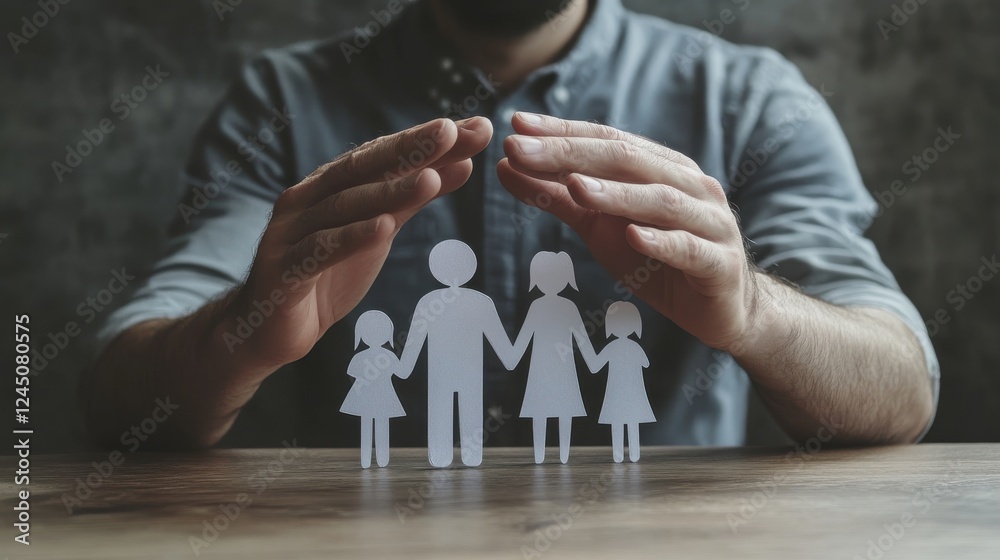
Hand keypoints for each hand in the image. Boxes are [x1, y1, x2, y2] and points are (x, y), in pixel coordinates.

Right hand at [228, 117, 492, 367]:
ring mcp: (291, 233)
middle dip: (409, 149)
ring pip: (343, 207)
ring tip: (430, 179)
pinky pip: (319, 251)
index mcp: (329, 186)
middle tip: (450, 131)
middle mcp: (307, 200)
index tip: (473, 126)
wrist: (271, 330)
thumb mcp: (377, 231)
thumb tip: (461, 163)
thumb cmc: (326, 275)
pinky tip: (383, 228)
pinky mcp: (283, 272)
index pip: (382, 155)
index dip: (425, 140)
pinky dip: (351, 238)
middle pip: (361, 169)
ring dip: (388, 192)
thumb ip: (411, 198)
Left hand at [497, 113, 756, 352]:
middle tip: (524, 149)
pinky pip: (689, 249)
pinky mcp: (719, 263)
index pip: (607, 141)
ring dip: (616, 193)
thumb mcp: (601, 227)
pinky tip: (633, 237)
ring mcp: (709, 222)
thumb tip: (507, 166)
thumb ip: (559, 198)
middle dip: (572, 154)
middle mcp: (688, 185)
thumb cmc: (659, 261)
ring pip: (661, 201)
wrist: (723, 308)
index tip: (516, 125)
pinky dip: (661, 241)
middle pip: (629, 160)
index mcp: (660, 168)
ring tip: (575, 188)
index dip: (562, 132)